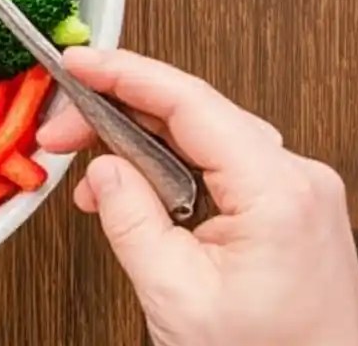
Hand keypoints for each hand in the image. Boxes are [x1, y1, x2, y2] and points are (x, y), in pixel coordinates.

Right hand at [38, 48, 357, 345]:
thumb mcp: (175, 293)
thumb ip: (130, 220)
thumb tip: (103, 169)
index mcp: (278, 192)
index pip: (190, 104)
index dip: (126, 74)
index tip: (78, 63)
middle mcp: (297, 181)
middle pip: (193, 116)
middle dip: (118, 115)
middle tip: (60, 133)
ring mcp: (297, 194)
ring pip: (203, 140)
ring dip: (139, 148)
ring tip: (88, 175)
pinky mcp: (287, 211)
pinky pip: (219, 169)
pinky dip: (169, 173)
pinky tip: (132, 193)